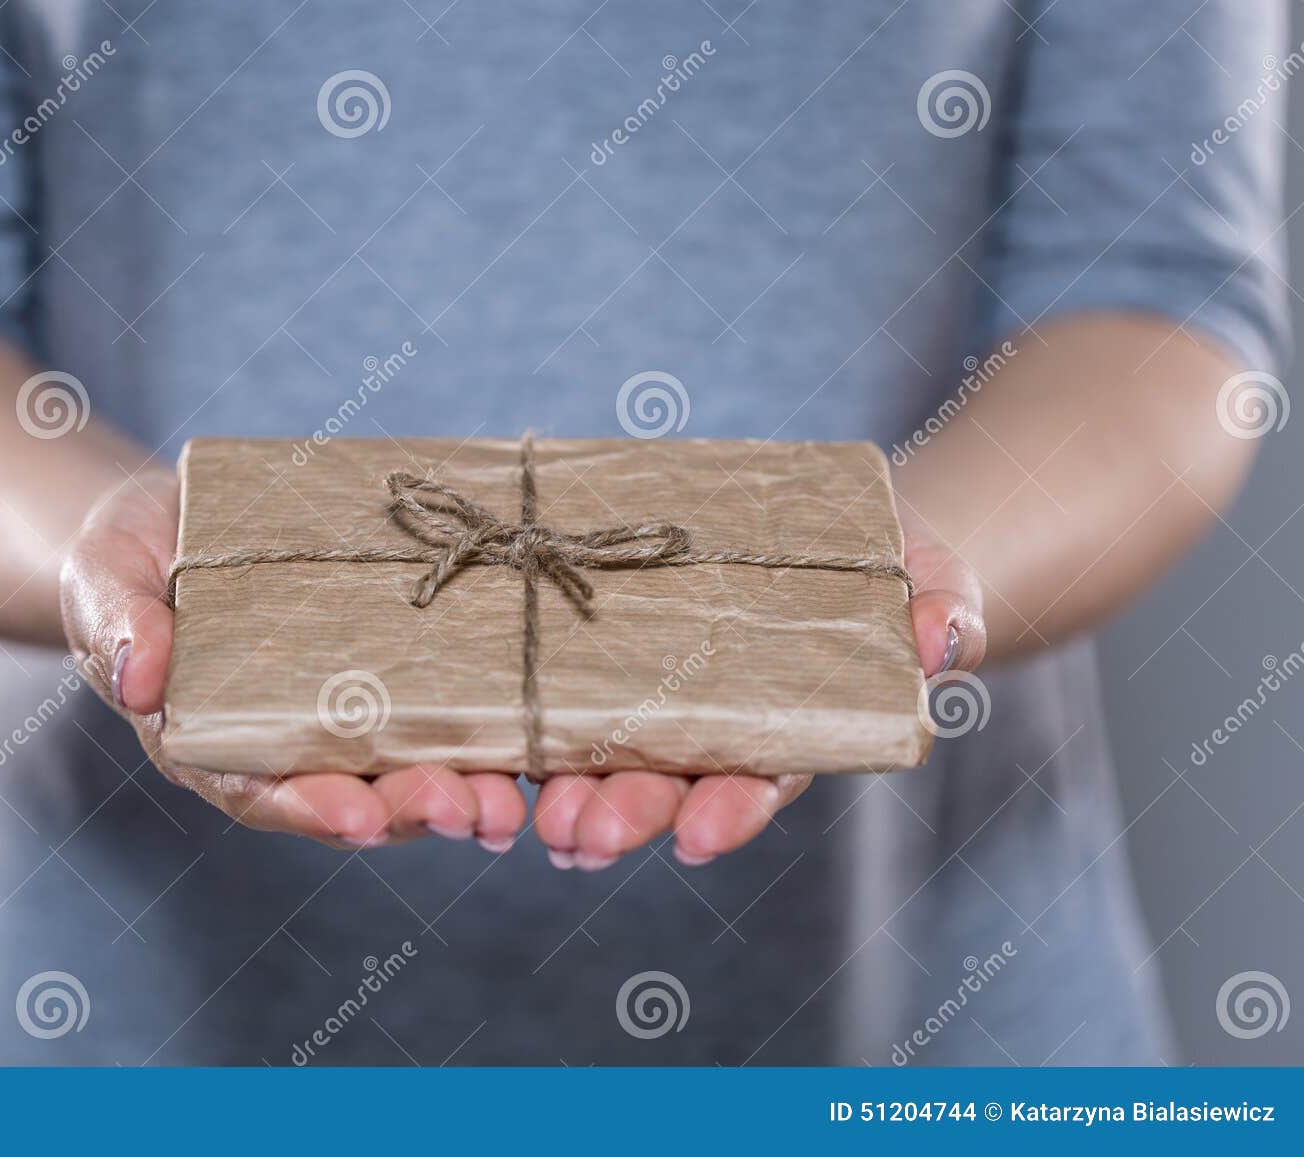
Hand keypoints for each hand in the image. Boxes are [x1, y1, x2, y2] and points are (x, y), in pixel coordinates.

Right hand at [59, 469, 527, 851]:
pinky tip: (532, 746)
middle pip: (350, 797)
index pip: (260, 791)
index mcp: (210, 740)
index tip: (358, 815)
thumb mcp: (105, 575)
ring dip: (461, 792)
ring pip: (403, 772)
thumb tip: (139, 680)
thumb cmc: (130, 556)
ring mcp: (339, 717)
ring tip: (512, 801)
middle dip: (410, 809)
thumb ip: (116, 622)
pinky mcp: (387, 679)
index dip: (310, 808)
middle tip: (472, 811)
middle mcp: (282, 745)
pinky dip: (481, 738)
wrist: (176, 523)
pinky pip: (435, 716)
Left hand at [529, 514, 986, 869]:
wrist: (837, 536)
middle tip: (582, 834)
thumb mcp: (933, 579)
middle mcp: (719, 725)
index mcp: (791, 723)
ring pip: (610, 756)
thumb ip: (944, 615)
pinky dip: (535, 729)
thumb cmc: (890, 569)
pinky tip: (499, 757)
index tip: (700, 835)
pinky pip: (567, 697)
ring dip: (573, 792)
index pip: (762, 777)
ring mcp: (660, 697)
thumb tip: (942, 637)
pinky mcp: (609, 659)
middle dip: (628, 811)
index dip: (732, 808)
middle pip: (671, 780)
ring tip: (536, 818)